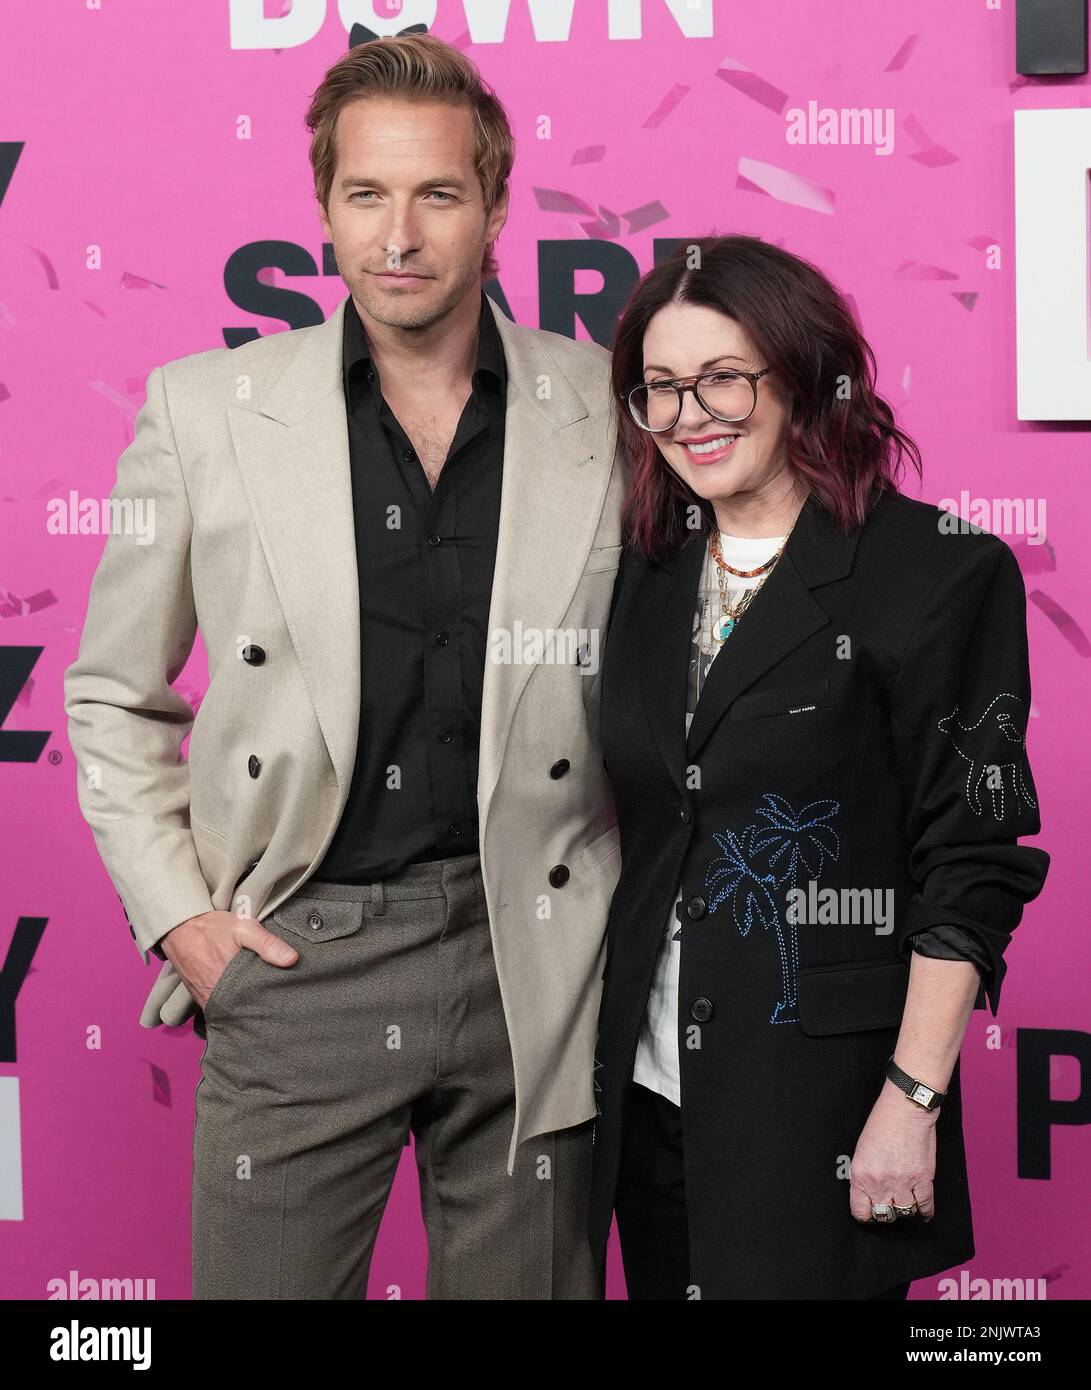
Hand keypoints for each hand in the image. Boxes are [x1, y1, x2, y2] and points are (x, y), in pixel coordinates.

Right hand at [159, 909, 297, 1009]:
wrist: (180, 927)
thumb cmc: (213, 928)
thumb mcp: (243, 928)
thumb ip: (267, 944)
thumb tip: (292, 960)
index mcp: (229, 983)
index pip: (257, 1003)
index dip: (272, 1002)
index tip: (286, 997)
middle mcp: (215, 997)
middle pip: (245, 1011)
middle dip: (261, 1008)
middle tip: (278, 1001)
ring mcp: (206, 1000)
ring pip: (232, 1011)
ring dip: (246, 1007)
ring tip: (264, 1001)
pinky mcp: (200, 998)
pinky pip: (219, 1008)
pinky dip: (232, 1005)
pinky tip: (245, 998)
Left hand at [848, 1079, 937, 1224]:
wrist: (905, 1109)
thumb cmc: (882, 1123)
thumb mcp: (862, 1150)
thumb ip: (865, 1174)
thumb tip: (870, 1192)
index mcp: (860, 1175)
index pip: (860, 1211)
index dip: (866, 1216)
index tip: (870, 1214)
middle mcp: (880, 1183)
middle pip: (883, 1215)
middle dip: (886, 1212)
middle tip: (889, 1206)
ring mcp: (902, 1183)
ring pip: (904, 1212)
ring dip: (904, 1210)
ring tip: (905, 1203)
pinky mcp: (923, 1179)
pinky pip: (925, 1205)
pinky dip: (925, 1211)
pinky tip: (924, 1212)